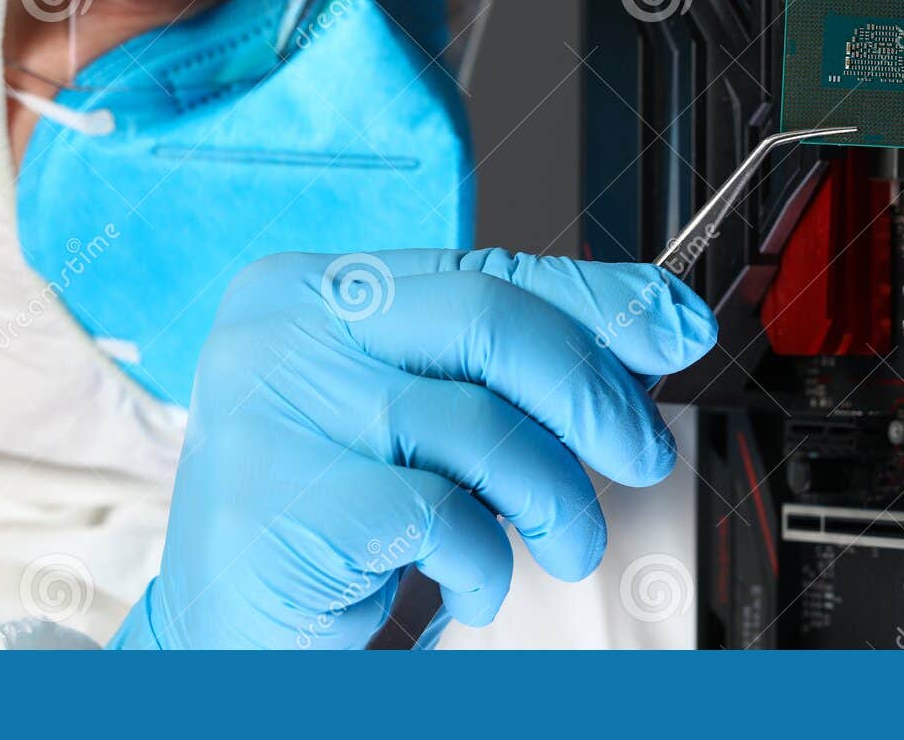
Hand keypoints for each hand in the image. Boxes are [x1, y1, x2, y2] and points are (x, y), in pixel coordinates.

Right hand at [109, 247, 716, 648]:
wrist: (227, 637)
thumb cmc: (332, 517)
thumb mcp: (426, 419)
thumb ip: (512, 367)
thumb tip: (656, 326)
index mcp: (316, 287)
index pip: (485, 267)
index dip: (598, 299)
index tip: (676, 327)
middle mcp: (284, 328)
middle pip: (489, 319)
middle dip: (592, 392)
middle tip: (640, 454)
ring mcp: (272, 406)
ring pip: (479, 424)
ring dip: (554, 499)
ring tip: (563, 542)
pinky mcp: (280, 496)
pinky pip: (440, 515)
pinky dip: (485, 562)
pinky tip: (470, 583)